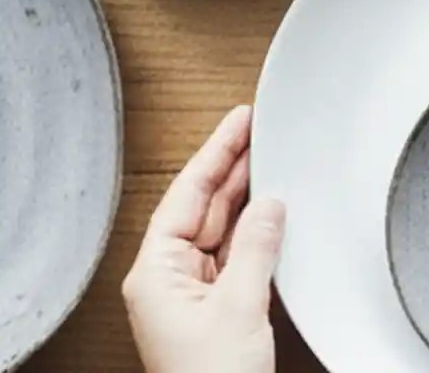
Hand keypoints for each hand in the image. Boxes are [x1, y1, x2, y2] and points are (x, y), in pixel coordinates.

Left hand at [122, 105, 286, 372]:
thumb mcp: (240, 306)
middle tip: (260, 128)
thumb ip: (256, 248)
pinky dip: (256, 231)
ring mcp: (194, 292)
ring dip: (247, 196)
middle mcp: (169, 278)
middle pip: (203, 207)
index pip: (187, 195)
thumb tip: (269, 204)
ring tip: (271, 157)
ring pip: (222, 228)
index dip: (216, 153)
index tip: (239, 121)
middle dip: (232, 167)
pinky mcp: (218, 306)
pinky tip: (273, 210)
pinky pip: (236, 254)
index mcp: (155, 272)